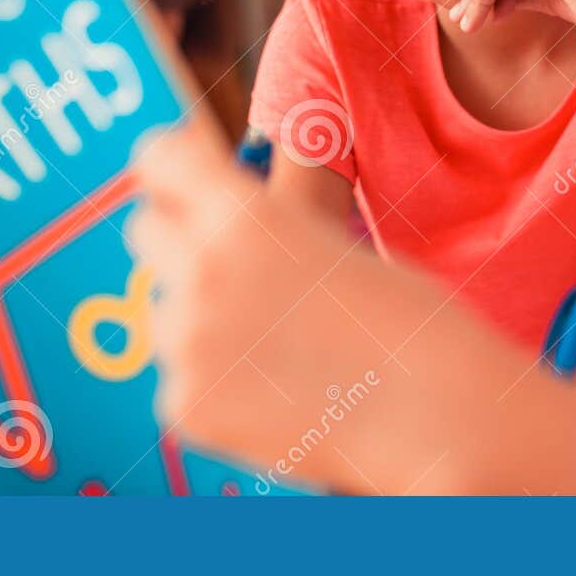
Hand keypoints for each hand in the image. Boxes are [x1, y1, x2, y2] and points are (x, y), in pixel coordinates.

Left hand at [126, 111, 375, 491]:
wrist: (430, 416)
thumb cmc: (401, 320)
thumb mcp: (334, 237)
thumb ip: (276, 210)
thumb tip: (246, 180)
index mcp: (242, 212)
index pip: (159, 159)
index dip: (176, 171)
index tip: (187, 185)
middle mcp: (200, 268)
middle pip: (145, 230)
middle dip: (180, 243)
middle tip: (235, 271)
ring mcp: (185, 342)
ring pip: (164, 314)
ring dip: (202, 325)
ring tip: (280, 350)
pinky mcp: (184, 404)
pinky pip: (180, 379)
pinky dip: (217, 387)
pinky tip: (276, 395)